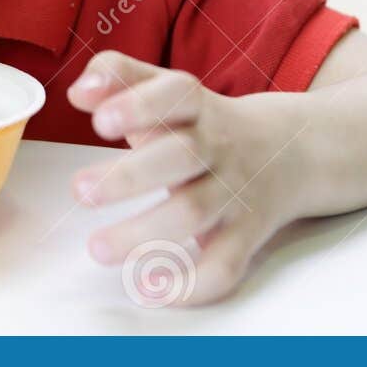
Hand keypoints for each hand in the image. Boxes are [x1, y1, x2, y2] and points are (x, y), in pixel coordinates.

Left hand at [67, 50, 305, 304]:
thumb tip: (78, 89)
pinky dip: (190, 284)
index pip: (175, 95)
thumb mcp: (168, 90)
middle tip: (80, 191)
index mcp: (197, 106)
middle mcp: (218, 146)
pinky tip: (148, 288)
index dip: (138, 105)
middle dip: (129, 176)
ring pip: (195, 212)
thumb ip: (121, 78)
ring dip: (144, 231)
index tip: (99, 121)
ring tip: (98, 248)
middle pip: (182, 157)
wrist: (288, 151)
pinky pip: (224, 263)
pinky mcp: (246, 234)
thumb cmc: (203, 123)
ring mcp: (235, 191)